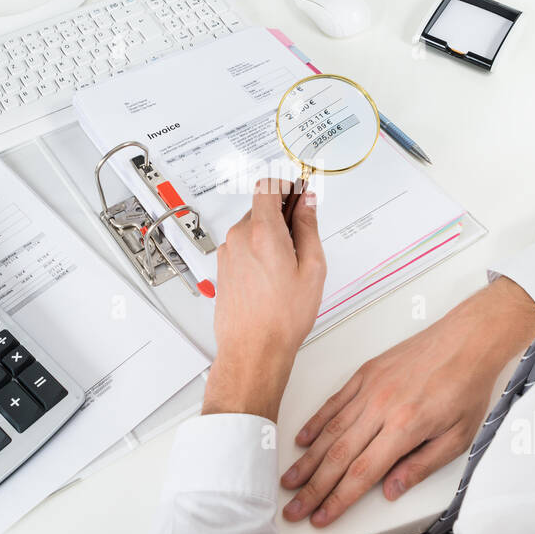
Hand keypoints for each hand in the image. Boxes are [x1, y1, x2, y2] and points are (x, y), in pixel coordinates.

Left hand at [203, 178, 326, 421]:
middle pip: (261, 208)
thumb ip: (309, 227)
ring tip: (287, 268)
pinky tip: (272, 278)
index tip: (298, 191)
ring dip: (270, 237)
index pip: (268, 185)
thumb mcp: (311, 268)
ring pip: (252, 229)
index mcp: (262, 231)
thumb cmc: (281, 317)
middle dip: (282, 216)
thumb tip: (307, 202)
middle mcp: (239, 237)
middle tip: (302, 240)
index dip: (285, 184)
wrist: (253, 349)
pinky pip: (243, 247)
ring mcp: (228, 252)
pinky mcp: (223, 267)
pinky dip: (258, 252)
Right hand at [280, 277, 534, 525]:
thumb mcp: (457, 437)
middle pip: (338, 456)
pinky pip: (334, 402)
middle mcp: (381, 408)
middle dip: (313, 488)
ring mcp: (370, 389)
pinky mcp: (365, 373)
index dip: (338, 499)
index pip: (362, 473)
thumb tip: (392, 489)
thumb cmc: (465, 385)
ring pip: (330, 430)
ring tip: (290, 480)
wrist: (466, 340)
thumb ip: (422, 466)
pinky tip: (303, 439)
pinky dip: (316, 422)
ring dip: (308, 460)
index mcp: (405, 427)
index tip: (322, 516)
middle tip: (295, 507)